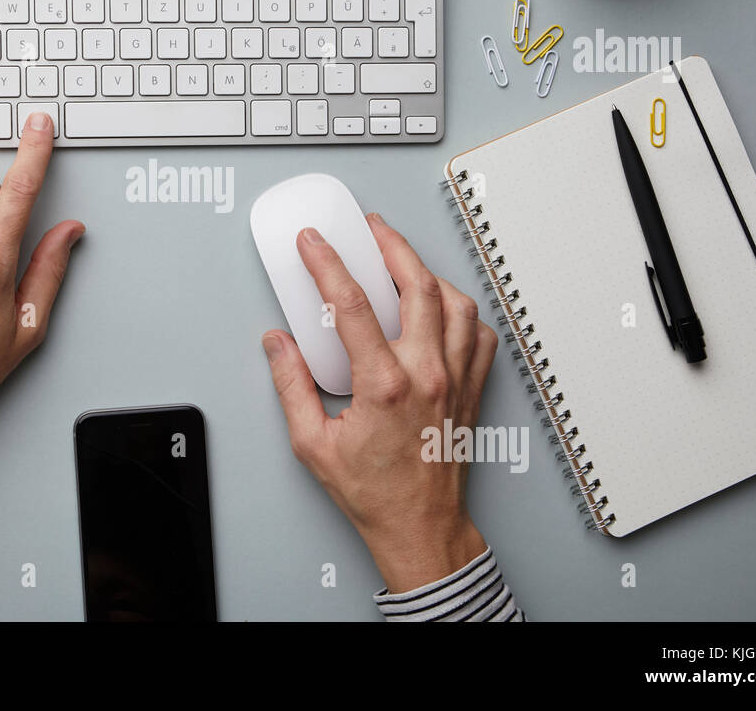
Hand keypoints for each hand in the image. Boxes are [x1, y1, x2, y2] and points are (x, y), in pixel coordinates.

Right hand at [261, 214, 497, 591]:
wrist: (421, 526)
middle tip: (369, 229)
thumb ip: (291, 386)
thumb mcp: (312, 444)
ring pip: (455, 302)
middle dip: (390, 246)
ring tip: (403, 259)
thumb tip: (278, 345)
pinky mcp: (472, 388)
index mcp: (385, 385)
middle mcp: (427, 375)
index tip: (314, 243)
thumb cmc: (374, 492)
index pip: (354, 304)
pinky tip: (440, 304)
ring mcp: (456, 379)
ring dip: (428, 272)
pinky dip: (460, 309)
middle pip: (418, 285)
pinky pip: (477, 333)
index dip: (328, 264)